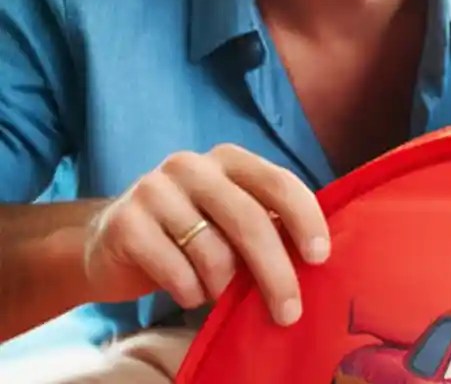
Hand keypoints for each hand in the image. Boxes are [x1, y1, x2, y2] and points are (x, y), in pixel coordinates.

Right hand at [84, 144, 329, 325]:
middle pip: (250, 220)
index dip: (305, 219)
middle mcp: (192, 166)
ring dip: (223, 287)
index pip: (279, 182)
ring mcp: (154, 190)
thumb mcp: (230, 219)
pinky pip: (176, 271)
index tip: (320, 257)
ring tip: (219, 293)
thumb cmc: (188, 233)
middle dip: (276, 272)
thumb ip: (267, 224)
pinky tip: (189, 292)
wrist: (109, 242)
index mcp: (229, 159)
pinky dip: (191, 292)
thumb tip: (313, 258)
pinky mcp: (125, 223)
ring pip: (212, 252)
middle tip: (289, 311)